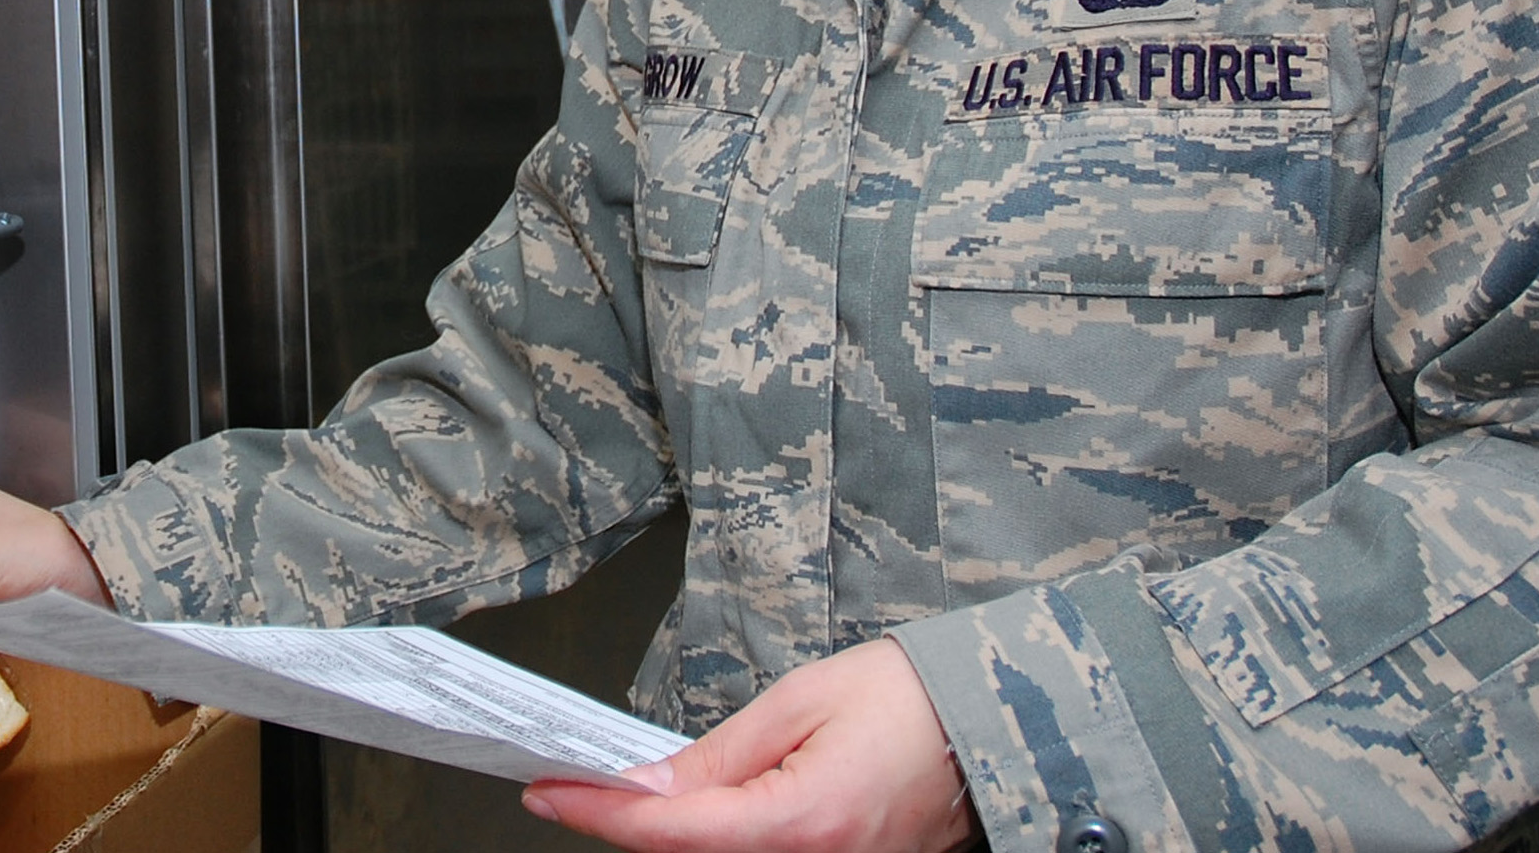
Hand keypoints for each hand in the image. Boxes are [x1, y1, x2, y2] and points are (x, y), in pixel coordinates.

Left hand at [521, 639, 975, 852]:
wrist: (991, 725)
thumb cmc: (908, 701)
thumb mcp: (798, 703)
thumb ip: (717, 756)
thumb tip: (648, 785)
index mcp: (802, 823)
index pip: (670, 832)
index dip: (598, 814)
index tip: (547, 794)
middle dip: (627, 827)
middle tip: (575, 787)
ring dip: (671, 837)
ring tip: (626, 795)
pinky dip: (717, 843)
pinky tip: (691, 815)